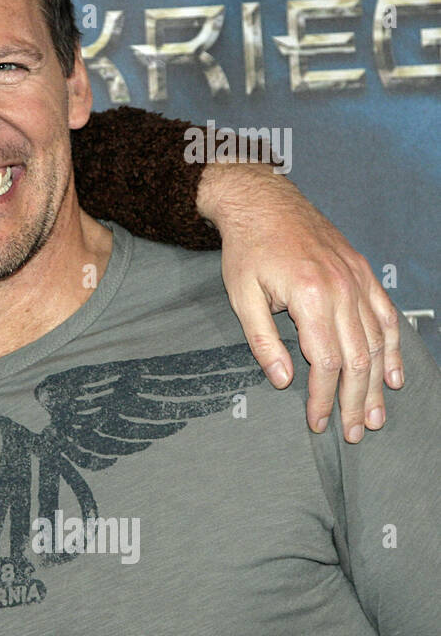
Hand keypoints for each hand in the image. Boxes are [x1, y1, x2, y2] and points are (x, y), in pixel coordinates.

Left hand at [199, 165, 400, 442]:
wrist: (263, 201)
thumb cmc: (247, 248)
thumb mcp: (241, 295)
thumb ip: (262, 341)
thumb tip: (284, 380)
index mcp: (310, 295)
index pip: (326, 362)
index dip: (324, 398)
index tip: (319, 423)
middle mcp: (342, 288)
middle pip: (358, 359)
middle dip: (357, 401)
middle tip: (354, 433)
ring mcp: (357, 279)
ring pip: (377, 342)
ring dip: (379, 383)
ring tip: (376, 416)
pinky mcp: (363, 272)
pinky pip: (386, 316)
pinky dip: (393, 348)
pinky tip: (395, 376)